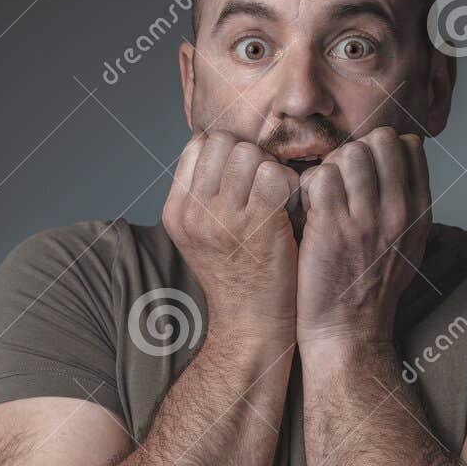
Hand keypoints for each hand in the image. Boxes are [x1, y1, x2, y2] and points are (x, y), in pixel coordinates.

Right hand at [163, 131, 299, 345]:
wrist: (250, 323)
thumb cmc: (234, 275)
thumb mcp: (199, 235)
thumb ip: (202, 194)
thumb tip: (219, 147)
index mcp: (176, 211)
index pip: (197, 145)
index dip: (225, 150)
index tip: (241, 174)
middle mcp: (195, 212)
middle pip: (223, 142)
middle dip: (248, 154)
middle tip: (262, 182)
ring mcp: (225, 218)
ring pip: (250, 153)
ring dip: (270, 167)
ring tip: (276, 195)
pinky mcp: (260, 224)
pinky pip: (276, 174)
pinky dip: (289, 182)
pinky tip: (290, 203)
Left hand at [295, 128, 430, 347]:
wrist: (348, 333)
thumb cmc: (371, 288)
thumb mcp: (408, 244)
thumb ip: (407, 200)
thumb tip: (404, 153)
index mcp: (419, 213)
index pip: (409, 145)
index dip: (381, 148)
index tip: (365, 172)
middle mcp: (398, 212)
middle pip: (380, 141)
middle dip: (355, 150)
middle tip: (339, 180)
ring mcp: (366, 220)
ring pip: (350, 153)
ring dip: (330, 167)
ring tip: (323, 194)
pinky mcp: (331, 228)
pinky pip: (320, 177)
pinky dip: (308, 186)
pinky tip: (307, 208)